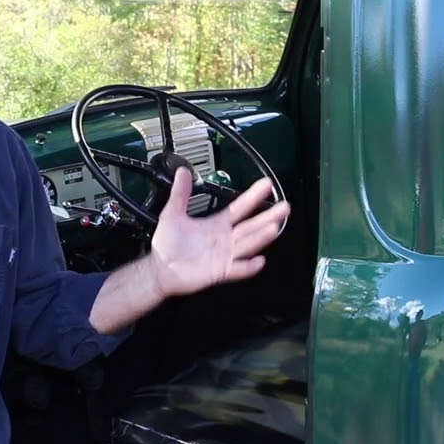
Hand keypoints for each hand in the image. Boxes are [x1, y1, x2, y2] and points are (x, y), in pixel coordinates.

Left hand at [148, 167, 289, 298]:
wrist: (159, 269)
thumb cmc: (167, 244)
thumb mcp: (173, 214)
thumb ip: (180, 193)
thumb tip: (182, 172)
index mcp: (217, 224)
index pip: (240, 207)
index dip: (253, 196)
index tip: (266, 184)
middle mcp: (225, 239)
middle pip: (251, 226)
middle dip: (268, 216)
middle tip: (284, 207)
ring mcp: (225, 255)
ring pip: (248, 244)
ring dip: (261, 237)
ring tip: (273, 227)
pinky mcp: (220, 271)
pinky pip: (238, 270)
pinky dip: (248, 267)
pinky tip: (259, 261)